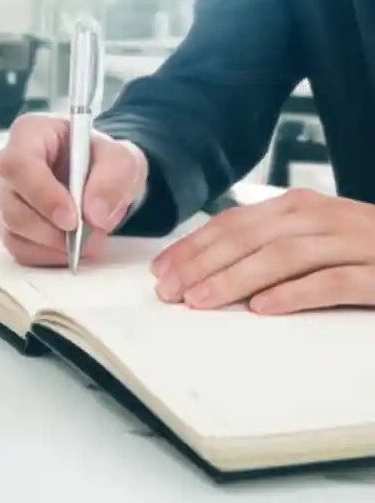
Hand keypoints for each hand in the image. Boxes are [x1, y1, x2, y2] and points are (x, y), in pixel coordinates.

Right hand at [0, 114, 147, 265]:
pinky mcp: (10, 225)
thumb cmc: (102, 159)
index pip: (19, 165)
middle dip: (50, 228)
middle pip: (10, 204)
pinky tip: (72, 247)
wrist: (101, 177)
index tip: (72, 218)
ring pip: (13, 230)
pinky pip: (20, 249)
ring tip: (89, 240)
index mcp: (29, 134)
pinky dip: (49, 256)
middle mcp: (7, 165)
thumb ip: (113, 180)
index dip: (42, 194)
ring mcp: (5, 197)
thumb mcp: (122, 159)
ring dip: (53, 244)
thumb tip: (93, 215)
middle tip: (89, 236)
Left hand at [151, 188, 374, 313]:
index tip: (160, 271)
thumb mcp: (314, 239)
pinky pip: (334, 281)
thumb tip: (204, 267)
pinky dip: (295, 294)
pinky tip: (264, 308)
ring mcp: (356, 243)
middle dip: (203, 264)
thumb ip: (269, 245)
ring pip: (284, 256)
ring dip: (236, 278)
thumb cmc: (366, 252)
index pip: (234, 223)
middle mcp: (325, 217)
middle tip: (170, 292)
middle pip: (251, 237)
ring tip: (202, 302)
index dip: (194, 246)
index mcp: (301, 207)